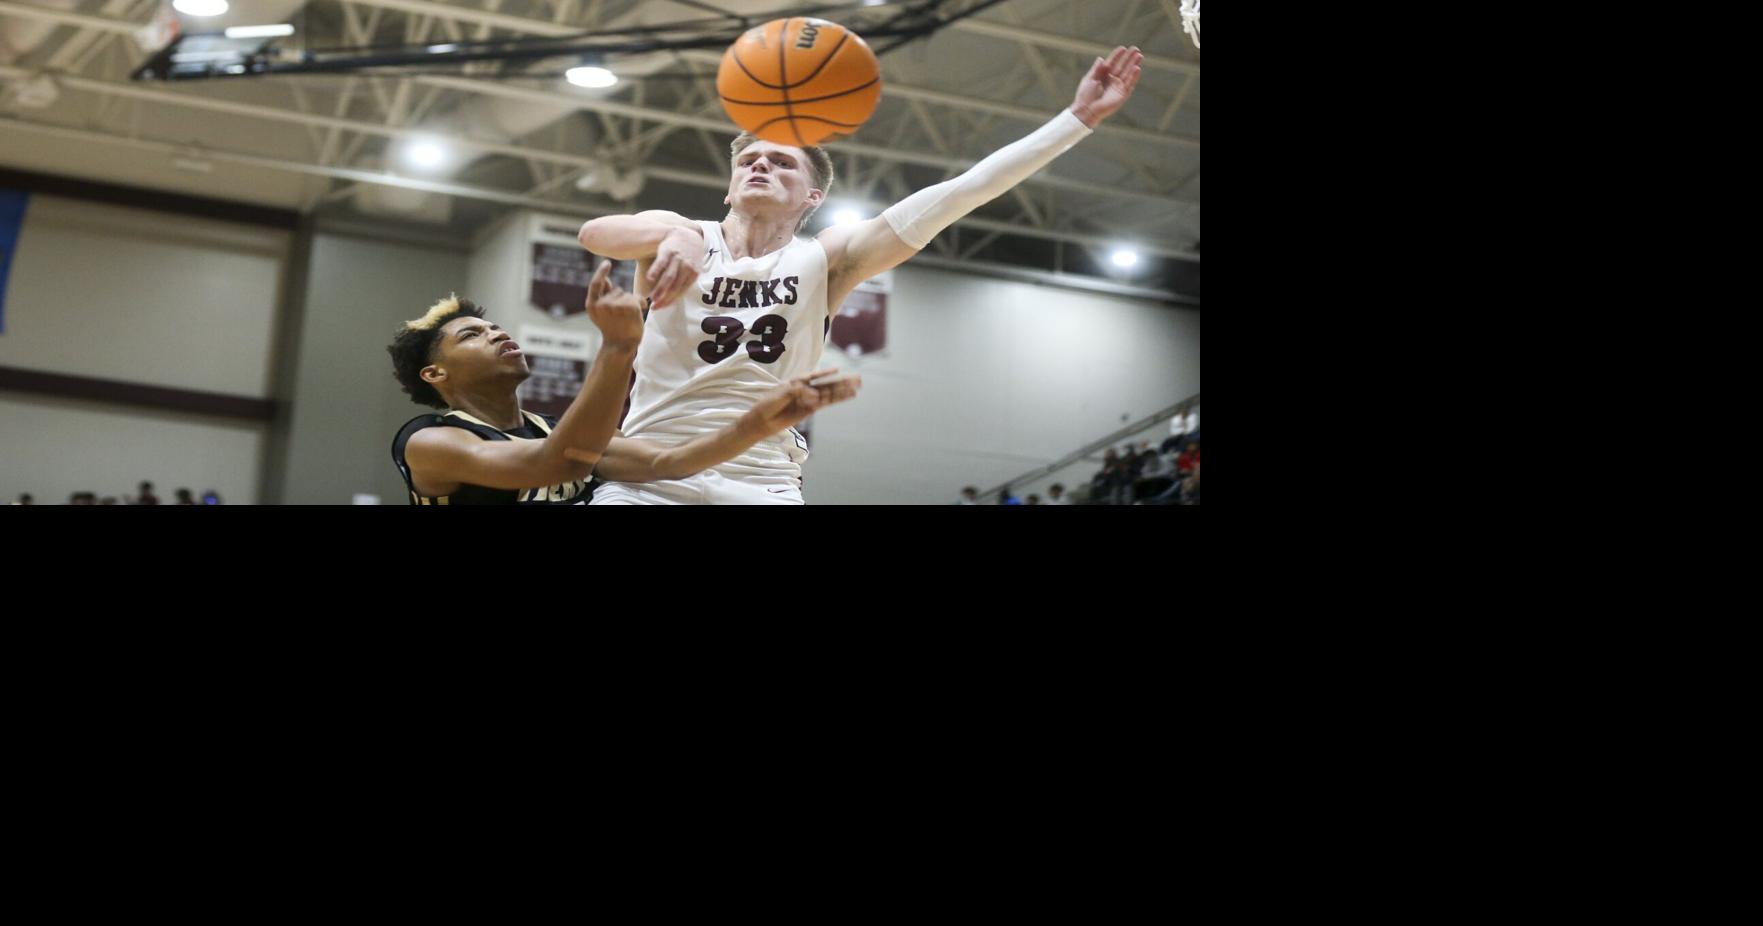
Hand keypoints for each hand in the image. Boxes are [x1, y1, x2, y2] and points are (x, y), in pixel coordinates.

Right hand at [585, 259, 644, 348]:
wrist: (620, 346)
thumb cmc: (613, 329)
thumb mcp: (602, 313)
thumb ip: (603, 296)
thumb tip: (605, 278)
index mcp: (592, 305)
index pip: (596, 283)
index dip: (602, 272)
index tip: (607, 262)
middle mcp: (602, 304)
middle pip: (617, 290)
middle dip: (623, 299)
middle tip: (622, 317)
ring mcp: (615, 305)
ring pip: (627, 295)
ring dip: (631, 303)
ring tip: (627, 318)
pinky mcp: (629, 307)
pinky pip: (637, 298)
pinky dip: (640, 304)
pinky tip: (637, 315)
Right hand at [645, 226, 704, 307]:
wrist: (686, 234)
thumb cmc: (687, 257)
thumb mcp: (691, 269)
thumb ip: (684, 282)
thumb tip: (672, 299)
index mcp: (694, 274)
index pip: (681, 292)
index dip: (669, 301)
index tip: (659, 307)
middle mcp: (687, 267)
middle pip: (675, 287)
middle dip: (664, 298)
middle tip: (654, 306)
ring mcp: (678, 258)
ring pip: (669, 277)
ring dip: (660, 289)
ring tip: (652, 298)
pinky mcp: (669, 251)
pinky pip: (661, 263)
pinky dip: (655, 271)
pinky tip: (649, 279)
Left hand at [741, 368, 861, 433]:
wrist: (762, 421)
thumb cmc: (767, 405)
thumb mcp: (780, 394)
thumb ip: (797, 391)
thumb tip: (815, 395)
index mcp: (796, 381)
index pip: (814, 375)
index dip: (826, 373)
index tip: (837, 370)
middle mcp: (805, 389)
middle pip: (826, 383)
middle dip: (842, 381)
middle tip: (857, 378)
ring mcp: (809, 400)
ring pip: (829, 393)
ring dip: (843, 390)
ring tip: (857, 386)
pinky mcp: (811, 410)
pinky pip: (826, 404)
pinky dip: (836, 400)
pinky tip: (847, 397)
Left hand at [1069, 46, 1142, 127]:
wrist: (1086, 110)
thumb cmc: (1085, 96)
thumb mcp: (1089, 79)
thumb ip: (1096, 69)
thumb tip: (1101, 58)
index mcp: (1103, 76)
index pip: (1113, 63)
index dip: (1117, 56)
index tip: (1123, 48)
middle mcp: (1112, 80)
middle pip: (1123, 67)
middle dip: (1129, 58)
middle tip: (1136, 49)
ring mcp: (1118, 87)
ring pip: (1128, 73)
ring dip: (1134, 64)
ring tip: (1139, 55)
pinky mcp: (1122, 95)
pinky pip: (1129, 84)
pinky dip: (1134, 76)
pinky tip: (1137, 68)